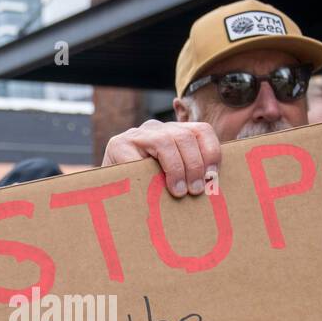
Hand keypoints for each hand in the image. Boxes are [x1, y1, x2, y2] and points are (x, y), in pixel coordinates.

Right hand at [101, 120, 220, 197]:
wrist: (107, 192)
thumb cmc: (146, 190)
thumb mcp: (171, 179)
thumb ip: (190, 174)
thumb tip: (214, 185)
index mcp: (175, 133)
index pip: (201, 131)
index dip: (212, 152)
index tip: (213, 176)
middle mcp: (157, 129)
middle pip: (186, 136)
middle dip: (195, 165)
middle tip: (195, 190)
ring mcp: (138, 134)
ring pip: (167, 141)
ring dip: (177, 168)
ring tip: (178, 192)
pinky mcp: (119, 144)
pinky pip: (141, 156)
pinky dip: (150, 174)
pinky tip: (152, 188)